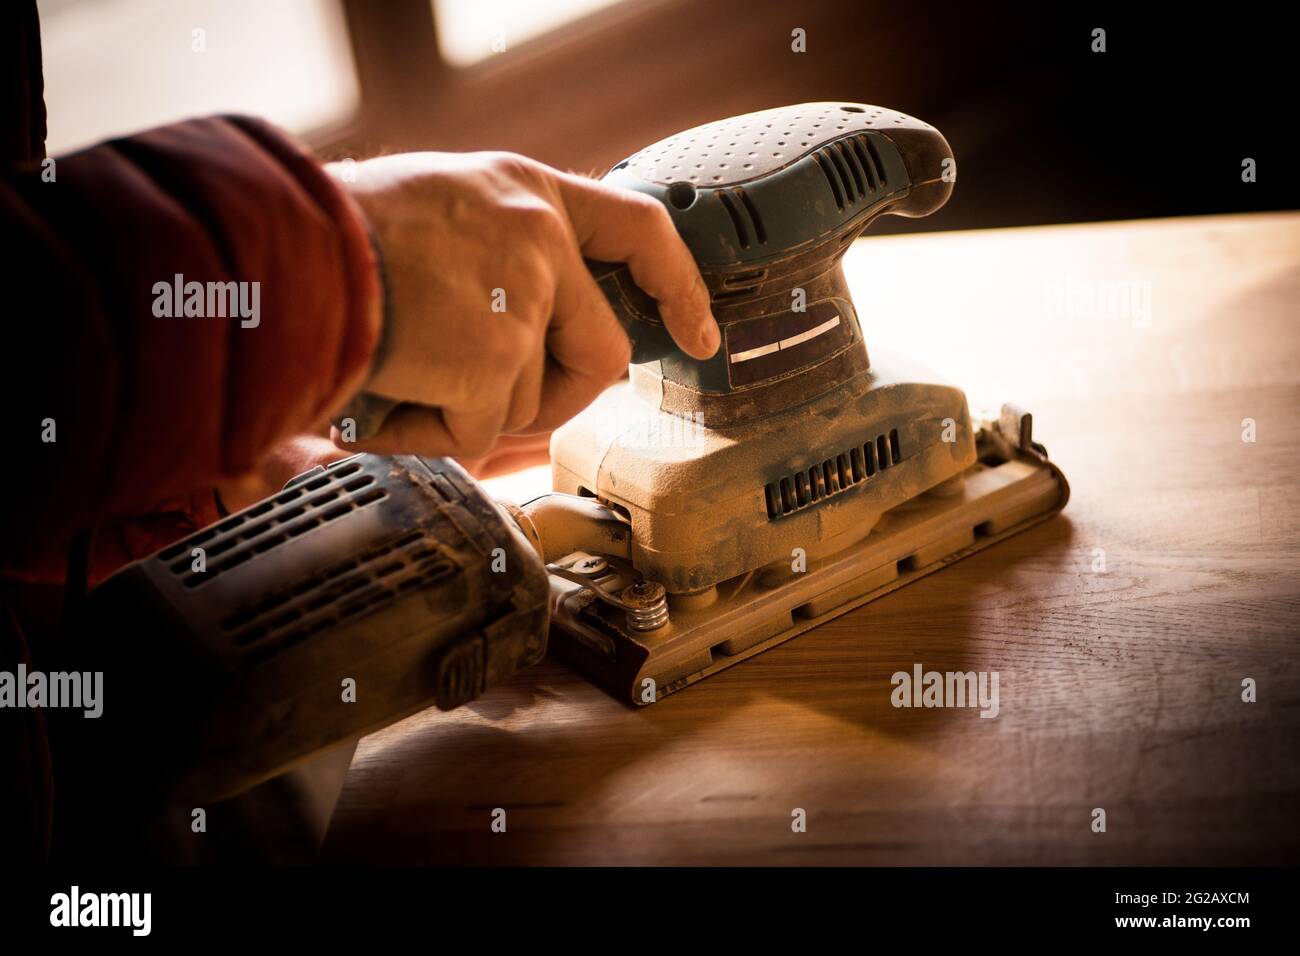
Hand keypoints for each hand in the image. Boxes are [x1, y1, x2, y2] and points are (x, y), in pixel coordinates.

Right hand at [325, 151, 719, 457]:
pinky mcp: (492, 355)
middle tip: (495, 409)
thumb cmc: (334, 236)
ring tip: (398, 373)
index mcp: (526, 192)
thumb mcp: (437, 211)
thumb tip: (542, 338)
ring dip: (466, 410)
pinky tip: (385, 393)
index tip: (698, 331)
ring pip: (528, 399)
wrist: (274, 251)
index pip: (639, 229)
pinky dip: (430, 431)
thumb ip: (500, 256)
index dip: (677, 285)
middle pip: (602, 350)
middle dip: (559, 397)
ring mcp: (522, 296)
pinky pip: (479, 429)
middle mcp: (538, 236)